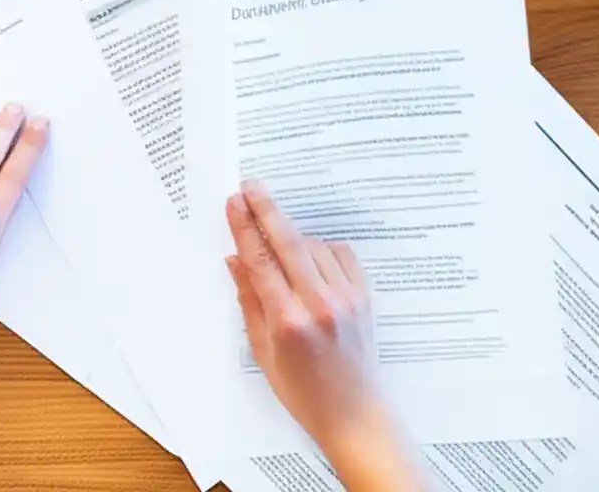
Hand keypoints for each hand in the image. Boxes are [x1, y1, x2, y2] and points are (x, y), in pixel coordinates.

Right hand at [225, 180, 422, 490]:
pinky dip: (323, 249)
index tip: (233, 202)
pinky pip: (341, 254)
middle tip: (250, 186)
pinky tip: (312, 260)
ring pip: (314, 246)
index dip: (244, 227)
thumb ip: (249, 300)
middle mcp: (319, 305)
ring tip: (280, 248)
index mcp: (287, 322)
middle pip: (288, 242)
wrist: (354, 412)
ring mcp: (346, 299)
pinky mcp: (365, 297)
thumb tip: (235, 259)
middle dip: (266, 209)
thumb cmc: (303, 390)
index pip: (260, 261)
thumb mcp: (263, 351)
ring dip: (293, 238)